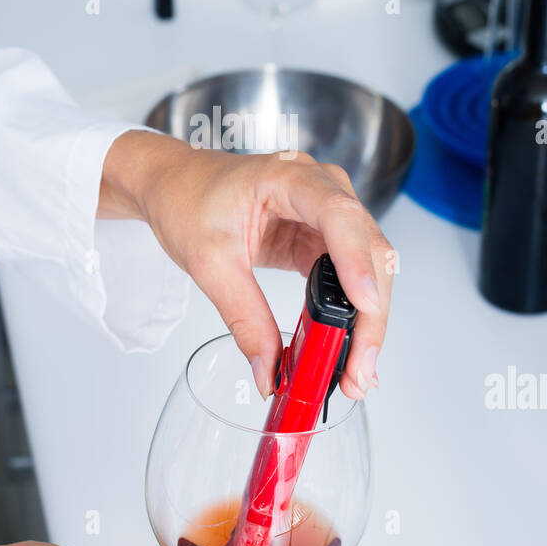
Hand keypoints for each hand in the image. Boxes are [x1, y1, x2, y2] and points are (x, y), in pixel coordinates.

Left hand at [99, 134, 394, 399]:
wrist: (175, 185)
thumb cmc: (187, 199)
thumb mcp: (207, 262)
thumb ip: (243, 316)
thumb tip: (269, 368)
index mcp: (290, 176)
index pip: (338, 215)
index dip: (356, 261)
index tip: (364, 305)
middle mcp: (321, 189)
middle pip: (368, 248)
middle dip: (371, 312)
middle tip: (358, 366)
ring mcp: (326, 215)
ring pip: (369, 267)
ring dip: (367, 320)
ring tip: (355, 369)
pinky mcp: (321, 239)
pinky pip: (349, 279)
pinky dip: (350, 315)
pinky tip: (346, 348)